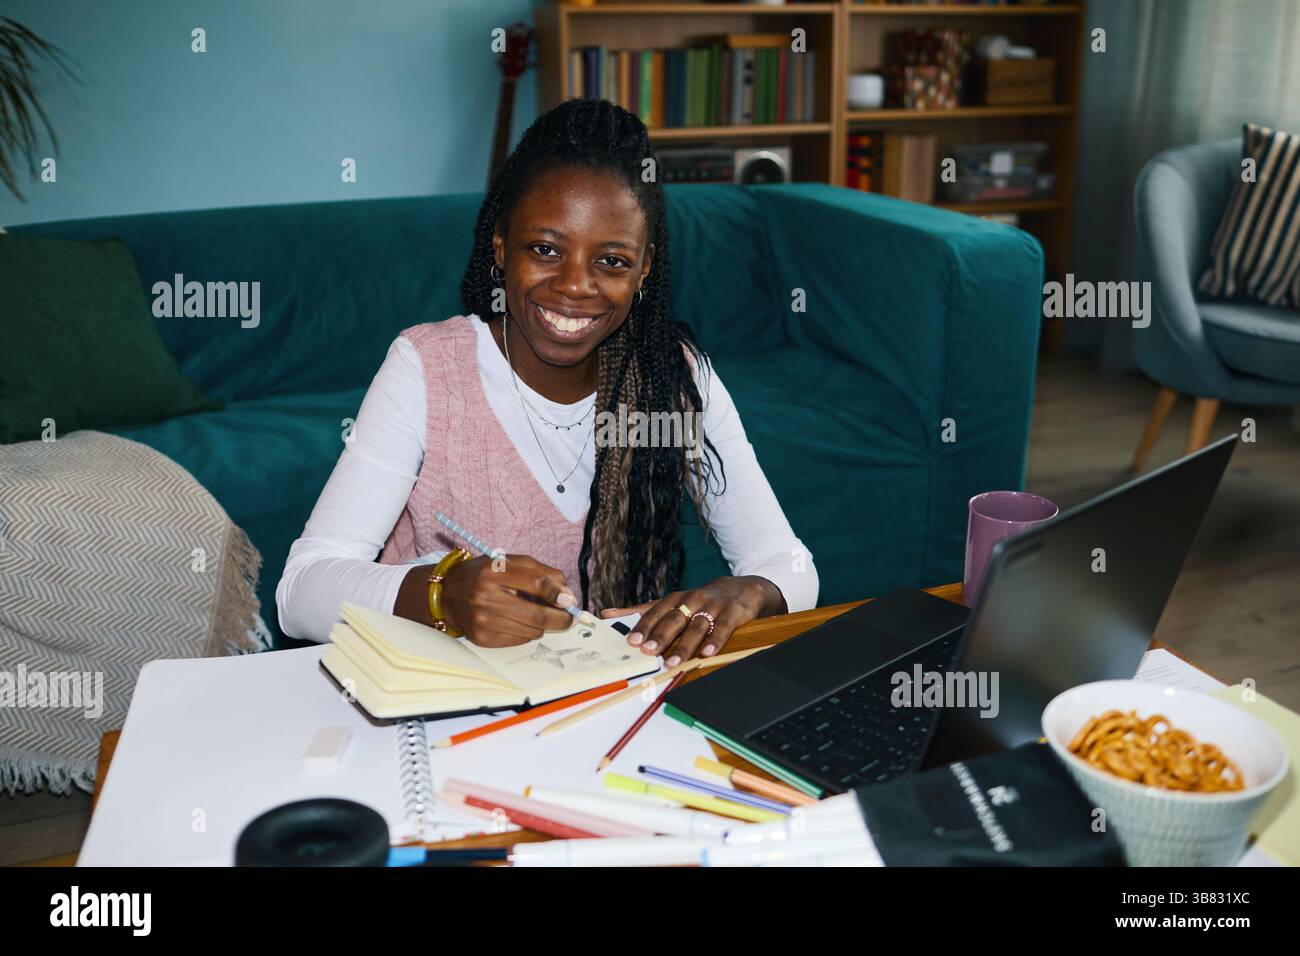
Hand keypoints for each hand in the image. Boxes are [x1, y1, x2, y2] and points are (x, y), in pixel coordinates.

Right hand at [440, 554, 575, 647]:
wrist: (449, 592)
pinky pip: (519, 640)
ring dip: (541, 625)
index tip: (570, 601)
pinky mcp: (482, 638)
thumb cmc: (486, 574)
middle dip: (561, 619)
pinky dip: (526, 632)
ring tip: (532, 613)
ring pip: (532, 631)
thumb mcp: (512, 562)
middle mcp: (485, 596)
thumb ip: (543, 574)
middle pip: (537, 615)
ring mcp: (482, 620)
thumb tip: (568, 597)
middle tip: (569, 618)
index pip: (537, 584)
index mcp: (494, 571)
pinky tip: (515, 621)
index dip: (558, 594)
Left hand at [600, 576, 784, 666]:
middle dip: (661, 636)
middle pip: (674, 619)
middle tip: (649, 651)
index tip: (632, 641)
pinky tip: (707, 653)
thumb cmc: (698, 601)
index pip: (655, 612)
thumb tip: (606, 614)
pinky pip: (723, 628)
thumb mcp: (671, 604)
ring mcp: (712, 606)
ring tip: (674, 662)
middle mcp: (692, 600)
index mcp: (674, 599)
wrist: (738, 589)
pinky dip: (715, 641)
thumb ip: (640, 611)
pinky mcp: (732, 613)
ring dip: (685, 645)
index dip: (644, 626)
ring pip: (697, 626)